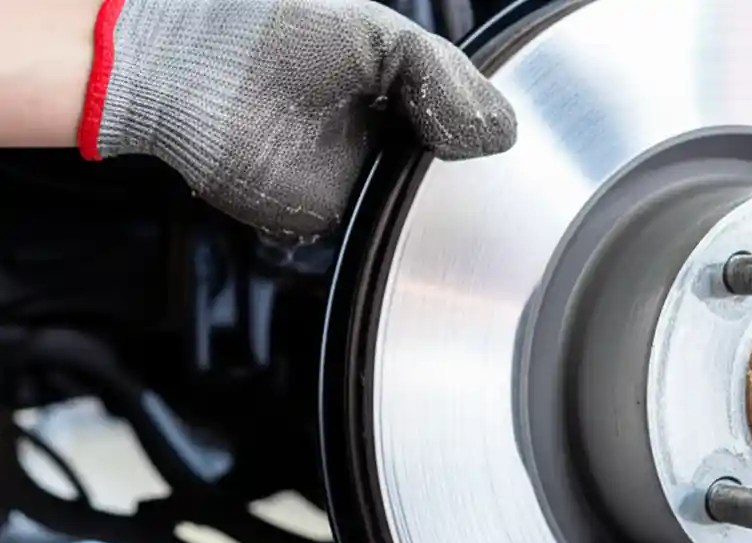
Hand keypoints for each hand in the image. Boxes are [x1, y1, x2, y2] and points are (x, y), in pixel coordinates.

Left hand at [79, 0, 515, 240]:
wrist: (192, 70)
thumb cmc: (273, 34)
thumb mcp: (384, 38)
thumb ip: (447, 79)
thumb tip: (498, 136)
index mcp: (403, 91)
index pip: (470, 122)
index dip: (488, 130)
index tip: (494, 134)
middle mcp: (386, 138)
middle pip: (458, 173)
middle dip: (473, 175)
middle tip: (470, 158)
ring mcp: (362, 180)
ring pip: (430, 211)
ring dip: (441, 204)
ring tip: (434, 175)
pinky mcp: (334, 217)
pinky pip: (386, 239)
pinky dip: (402, 231)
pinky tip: (404, 204)